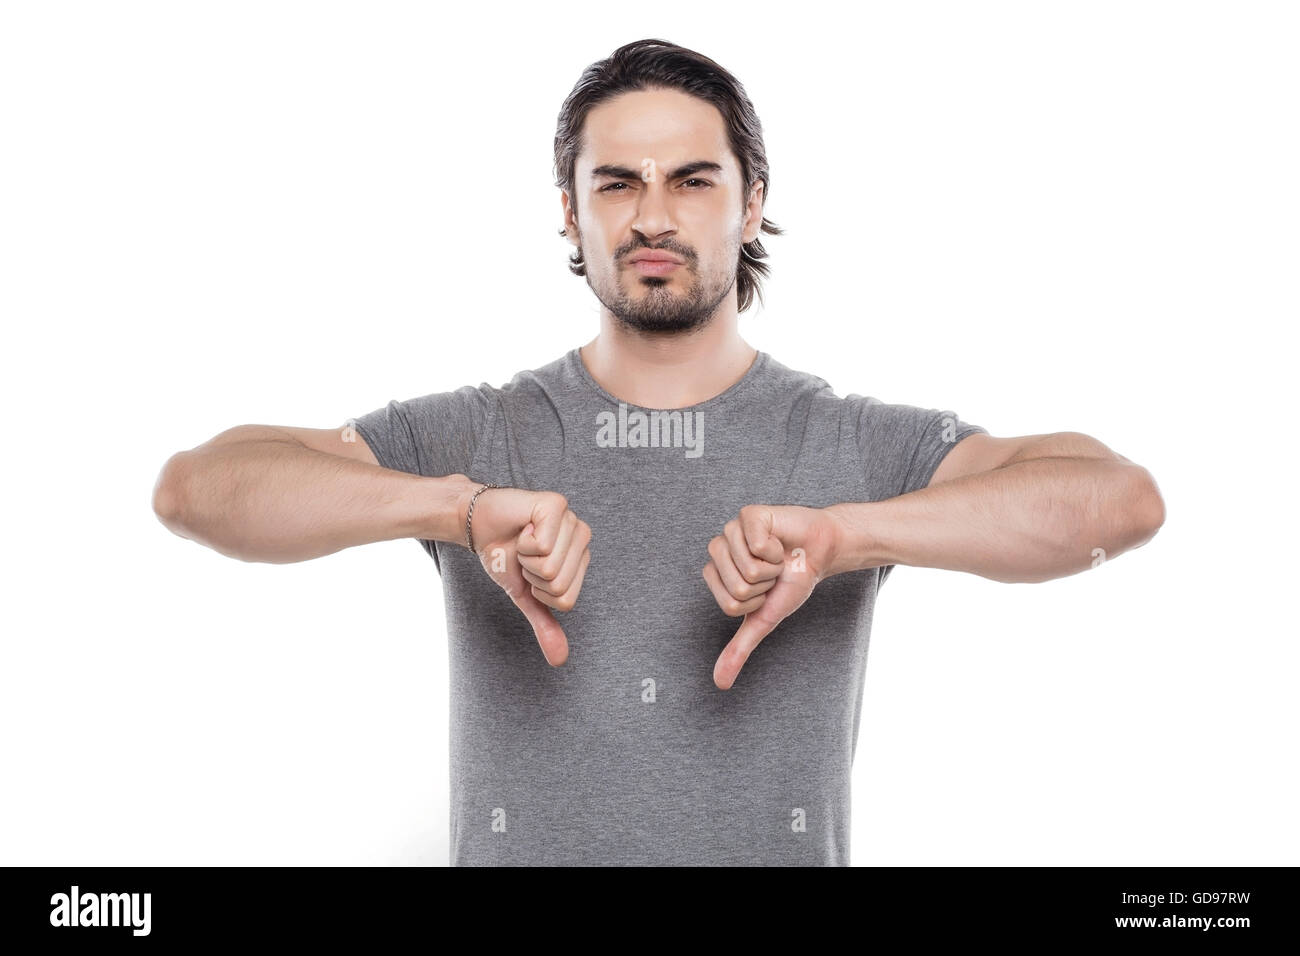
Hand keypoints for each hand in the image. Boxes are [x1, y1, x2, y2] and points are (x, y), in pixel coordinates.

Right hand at [463, 486, 591, 666]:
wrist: (479, 526)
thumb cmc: (505, 555)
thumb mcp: (526, 595)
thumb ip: (544, 623)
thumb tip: (560, 661)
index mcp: (580, 559)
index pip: (566, 601)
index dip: (539, 592)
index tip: (530, 571)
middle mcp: (582, 537)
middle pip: (560, 585)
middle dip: (532, 575)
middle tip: (524, 555)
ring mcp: (571, 519)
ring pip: (551, 567)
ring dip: (526, 559)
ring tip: (523, 542)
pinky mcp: (556, 505)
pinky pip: (542, 545)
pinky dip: (523, 543)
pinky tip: (522, 528)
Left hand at [702, 505, 841, 689]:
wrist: (820, 552)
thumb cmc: (790, 581)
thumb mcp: (764, 619)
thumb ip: (740, 648)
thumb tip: (719, 683)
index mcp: (715, 573)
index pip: (729, 605)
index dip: (755, 602)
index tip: (765, 589)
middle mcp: (719, 550)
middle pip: (737, 588)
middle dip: (764, 586)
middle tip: (772, 572)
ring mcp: (731, 530)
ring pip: (748, 569)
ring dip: (771, 568)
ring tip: (776, 557)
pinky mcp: (748, 515)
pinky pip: (757, 546)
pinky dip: (777, 550)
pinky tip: (779, 542)